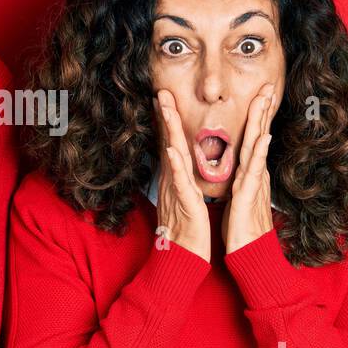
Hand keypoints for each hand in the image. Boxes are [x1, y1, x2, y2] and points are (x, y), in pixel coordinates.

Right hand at [154, 88, 210, 261]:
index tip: (164, 98)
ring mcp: (176, 189)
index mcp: (177, 177)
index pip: (171, 142)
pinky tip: (171, 149)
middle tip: (161, 91)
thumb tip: (179, 166)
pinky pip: (179, 181)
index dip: (168, 120)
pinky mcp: (184, 202)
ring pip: (172, 154)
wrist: (182, 257)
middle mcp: (173, 179)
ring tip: (165, 108)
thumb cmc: (186, 230)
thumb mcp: (184, 198)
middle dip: (165, 115)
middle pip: (168, 141)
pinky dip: (176, 165)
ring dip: (168, 130)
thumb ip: (181, 180)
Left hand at [223, 81, 275, 252]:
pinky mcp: (250, 196)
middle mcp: (255, 174)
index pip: (253, 137)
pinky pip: (254, 172)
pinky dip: (259, 153)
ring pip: (257, 147)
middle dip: (263, 109)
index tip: (260, 92)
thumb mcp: (240, 196)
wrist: (250, 253)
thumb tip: (244, 166)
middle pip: (259, 134)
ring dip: (261, 122)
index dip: (256, 115)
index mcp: (250, 172)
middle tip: (268, 84)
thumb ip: (243, 178)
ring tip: (264, 99)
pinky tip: (263, 137)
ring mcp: (254, 183)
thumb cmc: (242, 227)